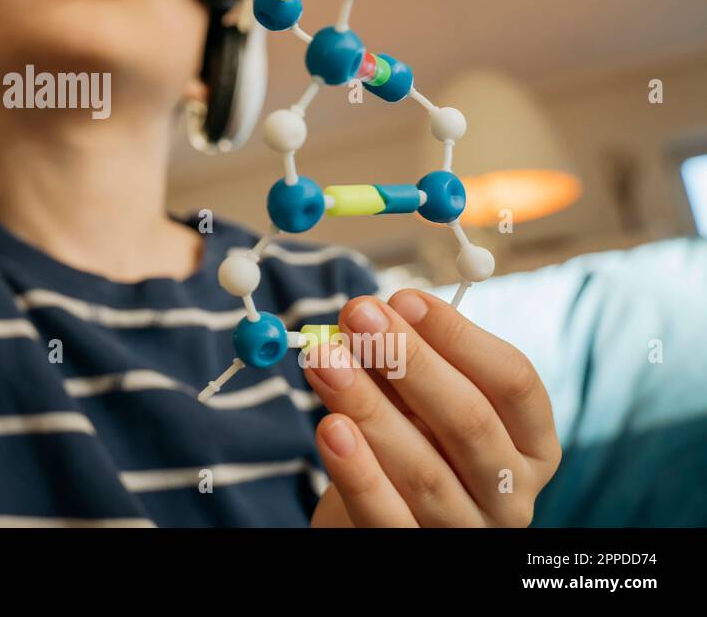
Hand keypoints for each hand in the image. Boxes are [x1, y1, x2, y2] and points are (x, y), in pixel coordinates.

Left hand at [306, 289, 561, 526]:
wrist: (374, 521)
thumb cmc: (406, 445)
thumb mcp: (414, 403)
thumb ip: (398, 362)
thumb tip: (363, 316)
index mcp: (531, 442)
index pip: (514, 382)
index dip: (459, 336)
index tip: (404, 299)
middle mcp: (512, 492)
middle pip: (470, 421)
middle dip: (409, 360)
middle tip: (360, 315)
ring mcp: (468, 530)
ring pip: (425, 470)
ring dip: (369, 407)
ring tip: (325, 360)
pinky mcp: (416, 556)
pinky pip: (387, 516)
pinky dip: (358, 472)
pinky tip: (329, 427)